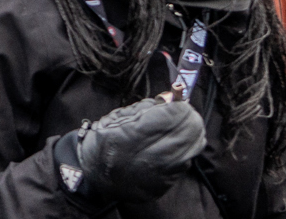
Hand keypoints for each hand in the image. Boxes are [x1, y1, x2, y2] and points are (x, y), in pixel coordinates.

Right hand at [51, 98, 205, 203]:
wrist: (92, 177)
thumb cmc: (104, 141)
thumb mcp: (118, 116)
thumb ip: (147, 107)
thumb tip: (174, 97)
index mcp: (132, 135)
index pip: (174, 115)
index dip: (181, 104)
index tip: (179, 99)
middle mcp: (149, 158)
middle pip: (191, 132)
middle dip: (190, 118)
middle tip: (183, 112)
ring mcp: (159, 176)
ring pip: (192, 148)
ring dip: (189, 134)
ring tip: (175, 129)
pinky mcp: (164, 187)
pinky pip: (185, 163)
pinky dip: (182, 152)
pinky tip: (169, 147)